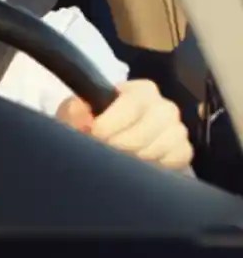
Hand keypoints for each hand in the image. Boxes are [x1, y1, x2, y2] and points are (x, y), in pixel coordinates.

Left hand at [57, 79, 192, 169]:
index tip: (94, 134)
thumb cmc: (91, 122)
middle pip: (146, 132)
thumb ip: (75, 110)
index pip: (132, 105)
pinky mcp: (183, 151)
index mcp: (141, 91)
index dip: (109, 124)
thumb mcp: (76, 113)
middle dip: (120, 145)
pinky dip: (154, 166)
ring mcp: (177, 130)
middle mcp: (164, 107)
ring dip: (133, 158)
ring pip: (158, 149)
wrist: (102, 140)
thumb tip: (80, 112)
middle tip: (104, 150)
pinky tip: (137, 164)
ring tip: (118, 158)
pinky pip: (174, 161)